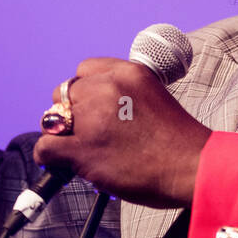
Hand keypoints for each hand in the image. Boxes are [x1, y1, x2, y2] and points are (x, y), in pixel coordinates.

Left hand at [32, 58, 211, 208]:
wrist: (192, 167)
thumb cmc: (177, 141)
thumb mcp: (153, 96)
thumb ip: (123, 94)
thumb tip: (93, 108)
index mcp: (127, 72)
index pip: (84, 70)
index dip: (85, 93)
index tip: (93, 110)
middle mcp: (107, 88)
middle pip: (64, 94)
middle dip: (73, 115)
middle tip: (91, 135)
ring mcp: (93, 117)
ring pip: (52, 120)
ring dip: (63, 135)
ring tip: (83, 151)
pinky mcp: (83, 148)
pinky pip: (46, 147)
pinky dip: (50, 158)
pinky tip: (66, 165)